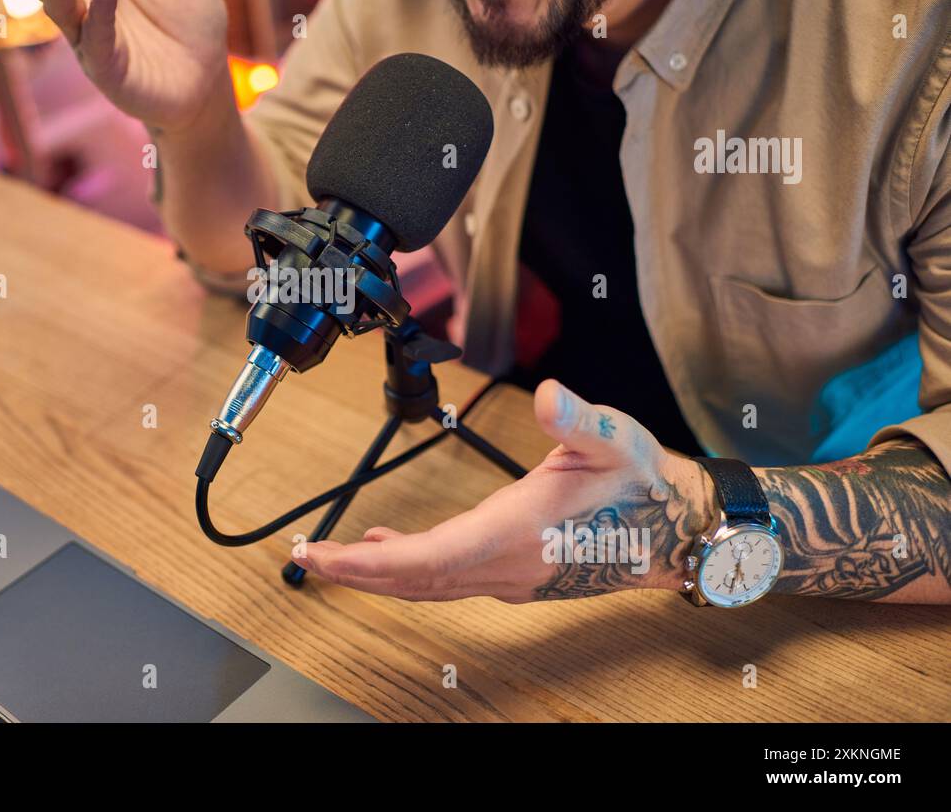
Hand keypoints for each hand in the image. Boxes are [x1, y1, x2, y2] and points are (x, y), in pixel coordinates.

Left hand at [291, 380, 716, 602]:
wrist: (677, 531)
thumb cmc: (643, 486)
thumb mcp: (615, 440)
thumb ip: (577, 419)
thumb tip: (549, 394)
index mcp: (517, 534)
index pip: (427, 560)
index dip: (368, 565)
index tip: (322, 556)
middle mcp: (506, 567)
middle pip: (414, 581)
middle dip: (353, 573)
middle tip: (304, 556)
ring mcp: (508, 577)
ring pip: (427, 585)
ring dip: (375, 575)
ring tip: (330, 558)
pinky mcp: (511, 573)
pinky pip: (446, 579)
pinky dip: (408, 569)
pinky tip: (385, 552)